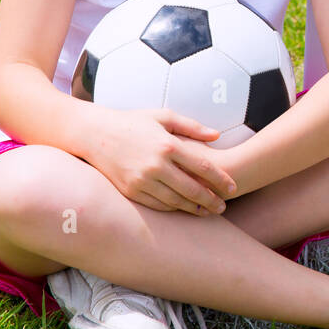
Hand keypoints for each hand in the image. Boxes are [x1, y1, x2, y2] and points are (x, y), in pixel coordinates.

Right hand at [83, 107, 236, 214]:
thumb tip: (217, 136)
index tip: (233, 187)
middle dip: (211, 200)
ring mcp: (142, 180)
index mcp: (168, 145)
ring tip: (208, 212)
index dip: (220, 180)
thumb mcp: (163, 116)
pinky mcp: (130, 191)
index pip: (202, 166)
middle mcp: (156, 165)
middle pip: (192, 189)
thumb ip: (192, 126)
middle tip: (223, 207)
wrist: (95, 134)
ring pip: (175, 201)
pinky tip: (184, 209)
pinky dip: (173, 209)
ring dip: (194, 209)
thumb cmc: (133, 122)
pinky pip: (157, 205)